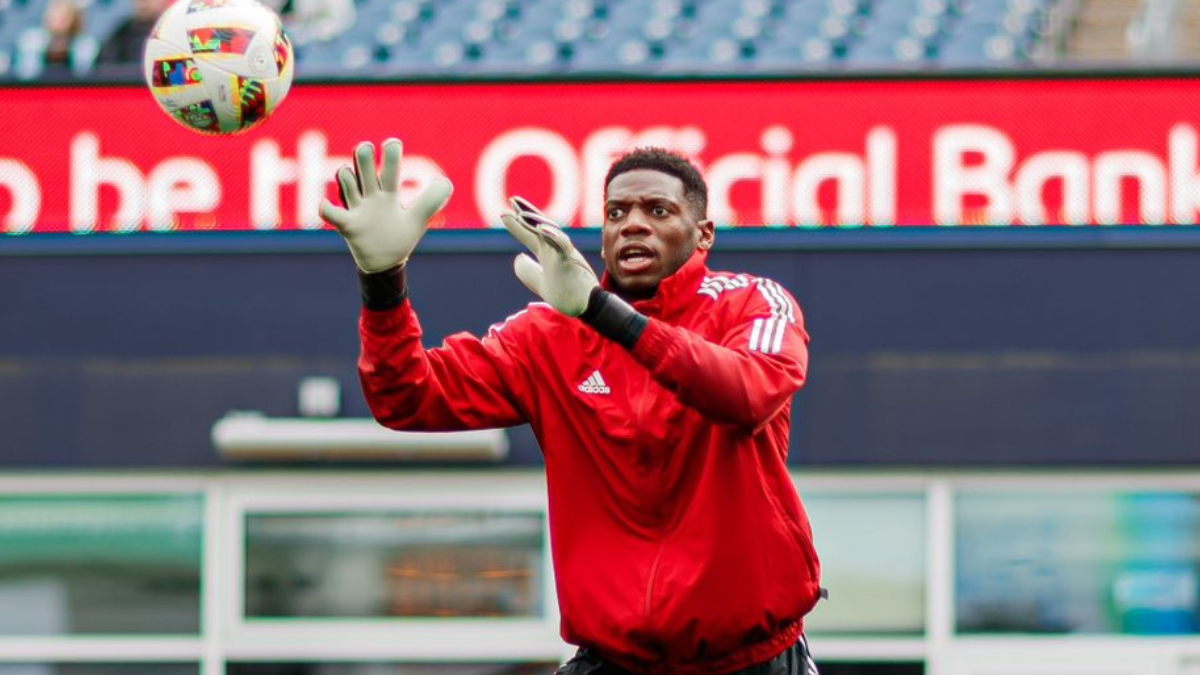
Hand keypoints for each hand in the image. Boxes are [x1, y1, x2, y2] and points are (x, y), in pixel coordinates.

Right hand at [319, 139, 452, 272]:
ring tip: (352, 182)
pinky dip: (325, 208)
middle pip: (364, 165)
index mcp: (389, 193)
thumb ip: (430, 201)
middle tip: (366, 148)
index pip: (390, 166)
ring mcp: (357, 209)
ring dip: (346, 177)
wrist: (384, 263)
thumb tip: (445, 182)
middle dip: (364, 153)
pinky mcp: (347, 225)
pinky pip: (330, 213)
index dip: (390, 152)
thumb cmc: (399, 236)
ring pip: (346, 181)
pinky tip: (326, 205)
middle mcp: (371, 196)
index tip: (393, 144)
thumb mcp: (417, 219)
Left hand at [502, 197, 598, 316]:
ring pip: (550, 232)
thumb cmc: (567, 294)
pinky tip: (541, 229)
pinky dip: (552, 236)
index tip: (504, 213)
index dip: (518, 224)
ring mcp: (564, 253)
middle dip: (525, 212)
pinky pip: (562, 245)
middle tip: (512, 200)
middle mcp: (555, 249)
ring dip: (536, 222)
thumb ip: (528, 271)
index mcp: (548, 253)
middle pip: (539, 226)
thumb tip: (518, 258)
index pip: (531, 234)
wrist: (585, 307)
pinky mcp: (570, 261)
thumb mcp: (540, 283)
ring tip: (520, 214)